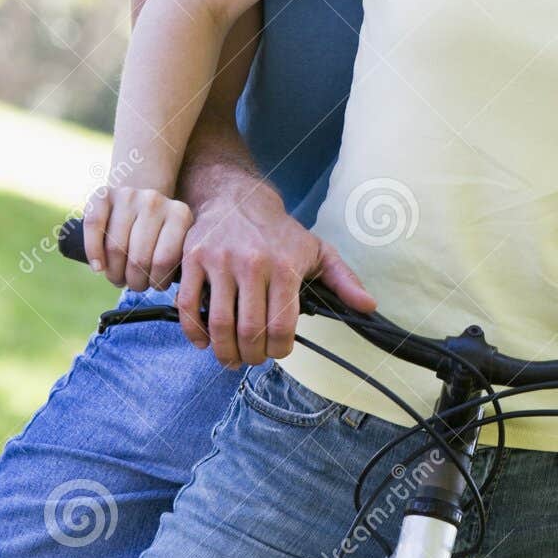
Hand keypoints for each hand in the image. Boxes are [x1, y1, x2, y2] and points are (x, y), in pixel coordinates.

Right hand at [82, 185, 192, 291]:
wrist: (142, 200)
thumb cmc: (162, 233)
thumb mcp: (180, 242)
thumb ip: (182, 264)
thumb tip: (182, 298)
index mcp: (179, 214)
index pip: (164, 260)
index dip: (156, 281)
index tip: (154, 286)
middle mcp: (154, 201)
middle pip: (138, 257)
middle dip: (135, 281)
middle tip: (135, 285)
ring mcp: (128, 195)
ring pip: (115, 247)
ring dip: (115, 273)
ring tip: (119, 278)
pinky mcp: (104, 194)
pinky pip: (93, 227)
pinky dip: (93, 252)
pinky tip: (98, 267)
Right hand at [175, 186, 374, 368]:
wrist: (238, 198)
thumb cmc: (280, 233)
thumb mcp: (318, 251)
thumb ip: (344, 281)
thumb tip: (369, 306)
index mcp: (285, 267)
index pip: (282, 326)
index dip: (279, 350)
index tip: (277, 352)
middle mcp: (252, 264)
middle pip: (250, 330)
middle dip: (252, 356)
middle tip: (253, 359)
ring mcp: (220, 261)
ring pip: (219, 323)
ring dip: (224, 351)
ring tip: (231, 358)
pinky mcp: (193, 259)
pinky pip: (188, 305)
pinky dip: (194, 332)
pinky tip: (204, 342)